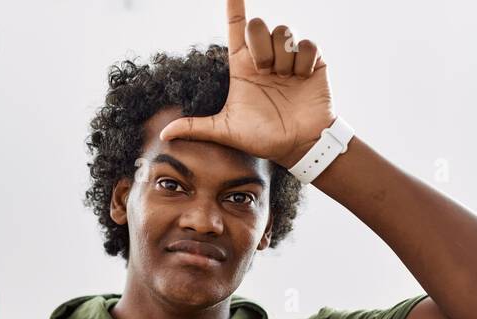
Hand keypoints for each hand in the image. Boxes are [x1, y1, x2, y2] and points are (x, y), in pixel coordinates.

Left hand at [158, 0, 337, 167]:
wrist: (298, 146)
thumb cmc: (263, 138)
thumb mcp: (226, 131)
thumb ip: (196, 127)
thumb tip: (164, 134)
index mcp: (243, 67)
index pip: (236, 28)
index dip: (234, 5)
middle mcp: (265, 58)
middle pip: (258, 25)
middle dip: (260, 46)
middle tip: (264, 71)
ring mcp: (289, 58)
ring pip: (283, 31)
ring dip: (283, 58)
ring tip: (285, 80)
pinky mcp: (312, 61)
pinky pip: (307, 44)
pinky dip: (303, 62)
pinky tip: (301, 79)